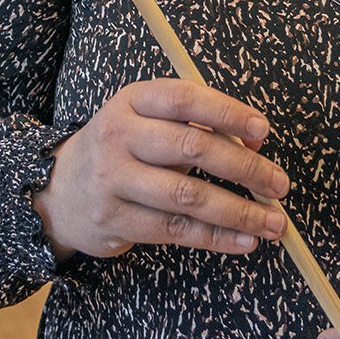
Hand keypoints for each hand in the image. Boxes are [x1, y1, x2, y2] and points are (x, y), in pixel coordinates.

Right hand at [32, 79, 289, 261]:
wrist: (60, 190)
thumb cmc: (123, 149)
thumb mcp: (146, 120)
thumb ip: (195, 124)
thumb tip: (255, 140)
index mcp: (132, 101)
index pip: (185, 99)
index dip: (228, 112)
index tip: (263, 129)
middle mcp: (119, 135)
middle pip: (192, 148)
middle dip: (245, 167)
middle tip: (279, 184)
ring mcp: (114, 180)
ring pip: (188, 196)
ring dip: (239, 211)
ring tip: (274, 221)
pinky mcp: (116, 220)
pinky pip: (176, 230)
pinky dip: (217, 237)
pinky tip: (245, 240)